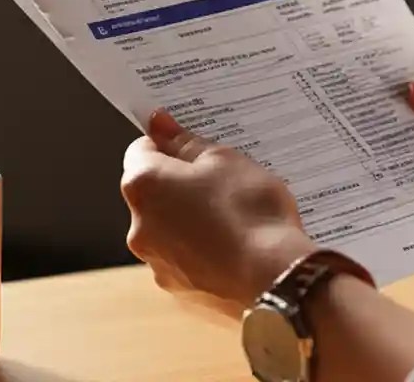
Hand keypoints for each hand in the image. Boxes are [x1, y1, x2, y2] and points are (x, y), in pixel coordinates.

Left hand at [120, 110, 317, 317]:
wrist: (275, 277)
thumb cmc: (249, 212)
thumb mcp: (225, 160)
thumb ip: (186, 143)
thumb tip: (160, 125)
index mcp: (144, 186)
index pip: (141, 150)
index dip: (169, 144)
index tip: (194, 146)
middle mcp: (139, 226)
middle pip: (155, 193)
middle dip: (184, 185)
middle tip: (225, 182)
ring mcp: (157, 262)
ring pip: (171, 228)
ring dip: (193, 219)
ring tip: (236, 218)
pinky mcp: (179, 289)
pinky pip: (187, 258)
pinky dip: (204, 250)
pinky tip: (236, 246)